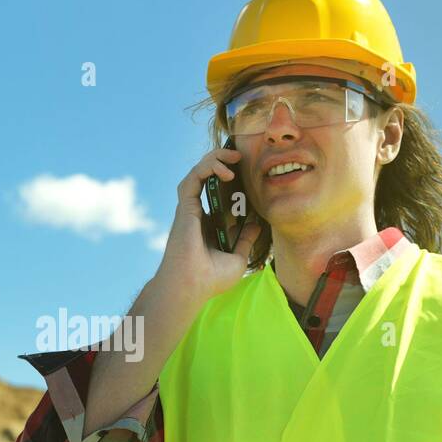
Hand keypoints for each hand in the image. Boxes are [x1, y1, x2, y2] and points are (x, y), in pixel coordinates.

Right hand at [158, 146, 264, 302]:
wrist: (193, 286)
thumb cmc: (211, 279)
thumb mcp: (237, 259)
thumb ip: (245, 240)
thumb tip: (256, 224)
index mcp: (208, 224)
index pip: (219, 193)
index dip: (231, 179)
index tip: (247, 173)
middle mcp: (197, 213)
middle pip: (208, 177)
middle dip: (222, 161)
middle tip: (240, 156)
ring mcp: (190, 209)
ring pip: (198, 172)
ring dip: (215, 159)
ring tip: (234, 155)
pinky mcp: (185, 207)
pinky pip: (193, 178)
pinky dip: (207, 168)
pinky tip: (225, 170)